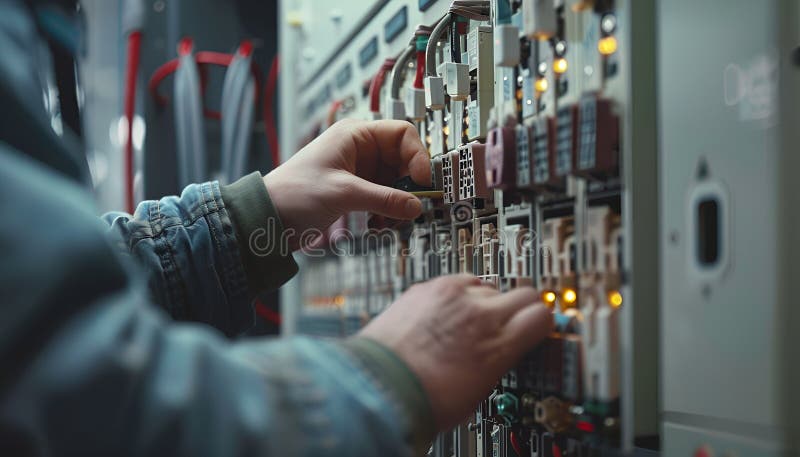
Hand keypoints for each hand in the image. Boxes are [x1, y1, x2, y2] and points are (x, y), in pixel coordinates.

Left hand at [263, 119, 429, 245]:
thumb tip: (416, 206)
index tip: (423, 182)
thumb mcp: (344, 194)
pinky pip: (384, 197)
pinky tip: (379, 224)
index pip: (402, 134)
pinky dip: (387, 210)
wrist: (268, 219)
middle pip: (402, 160)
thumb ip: (384, 199)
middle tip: (413, 206)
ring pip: (395, 182)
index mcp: (356, 135)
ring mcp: (359, 171)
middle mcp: (360, 150)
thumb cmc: (294, 193)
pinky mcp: (356, 191)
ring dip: (398, 202)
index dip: (417, 156)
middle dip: (409, 184)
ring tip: (392, 220)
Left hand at [359, 275, 552, 429]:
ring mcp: (452, 296)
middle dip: (521, 307)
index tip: (536, 326)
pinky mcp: (427, 287)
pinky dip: (458, 294)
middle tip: (511, 319)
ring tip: (471, 319)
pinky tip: (448, 312)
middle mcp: (480, 313)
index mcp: (499, 343)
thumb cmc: (424, 398)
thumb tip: (509, 348)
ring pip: (489, 284)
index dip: (541, 323)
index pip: (542, 315)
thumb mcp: (481, 388)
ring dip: (487, 299)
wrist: (378, 386)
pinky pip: (457, 281)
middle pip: (524, 293)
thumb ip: (501, 358)